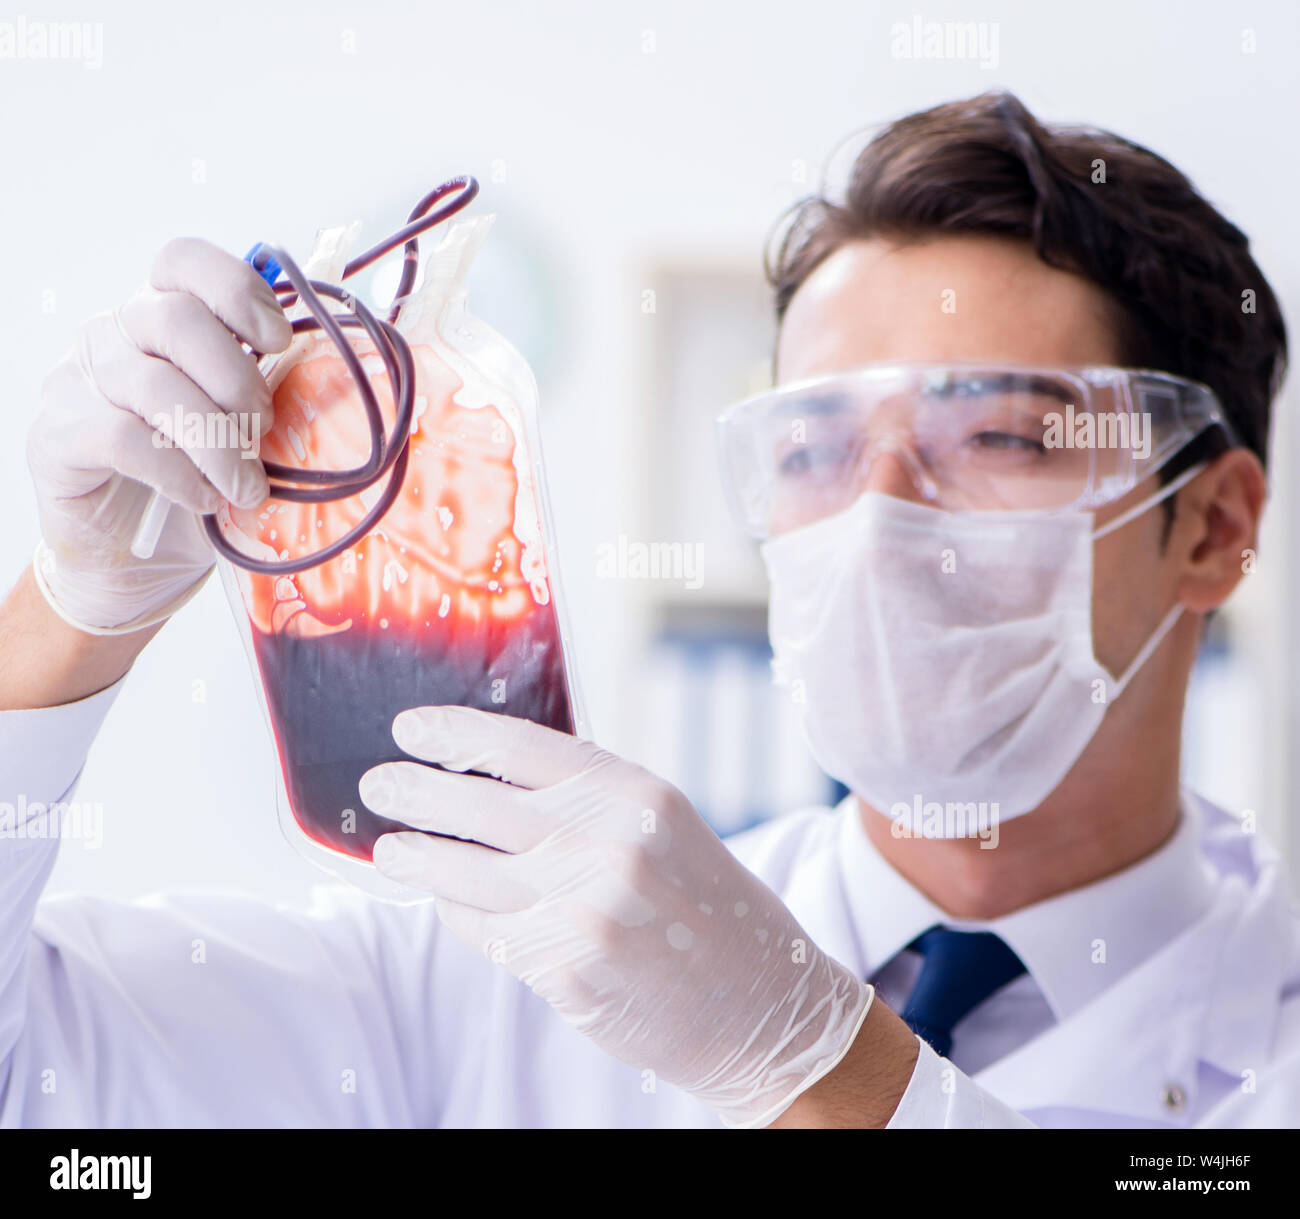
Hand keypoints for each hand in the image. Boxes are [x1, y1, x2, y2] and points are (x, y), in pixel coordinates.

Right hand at [27, 238, 291, 631]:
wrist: (132, 560)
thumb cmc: (196, 483)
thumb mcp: (243, 430)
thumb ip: (269, 390)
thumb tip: (330, 371)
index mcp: (162, 316)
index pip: (184, 262)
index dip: (236, 290)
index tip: (277, 341)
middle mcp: (115, 334)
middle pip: (175, 318)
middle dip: (237, 379)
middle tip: (264, 430)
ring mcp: (80, 379)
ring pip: (156, 386)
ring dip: (219, 442)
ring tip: (248, 487)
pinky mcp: (59, 432)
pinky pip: (124, 438)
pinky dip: (179, 474)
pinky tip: (205, 499)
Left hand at [359, 706, 873, 1127]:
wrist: (761, 1004)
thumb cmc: (709, 907)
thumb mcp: (663, 826)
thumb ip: (590, 798)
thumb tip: (495, 774)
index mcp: (635, 794)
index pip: (522, 746)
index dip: (457, 733)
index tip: (412, 728)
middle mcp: (607, 843)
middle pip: (480, 804)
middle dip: (417, 790)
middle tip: (378, 783)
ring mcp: (583, 908)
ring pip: (468, 870)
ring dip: (418, 856)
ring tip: (389, 847)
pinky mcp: (564, 968)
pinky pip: (486, 928)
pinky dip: (457, 912)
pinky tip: (442, 901)